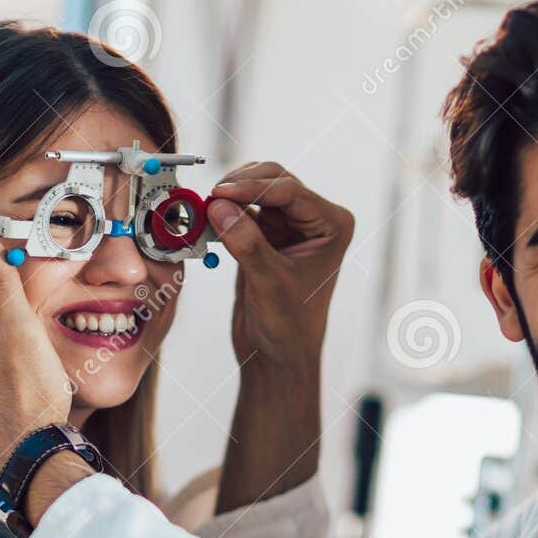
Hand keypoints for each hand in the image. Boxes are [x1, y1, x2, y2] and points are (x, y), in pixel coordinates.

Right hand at [207, 162, 352, 379]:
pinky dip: (223, 213)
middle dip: (239, 187)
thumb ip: (247, 242)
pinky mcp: (266, 235)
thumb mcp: (269, 284)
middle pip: (273, 181)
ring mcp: (289, 226)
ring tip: (206, 212)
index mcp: (331, 225)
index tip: (219, 194)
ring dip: (229, 197)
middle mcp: (314, 220)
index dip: (252, 188)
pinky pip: (241, 210)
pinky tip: (208, 223)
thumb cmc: (288, 327)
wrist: (277, 356)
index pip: (289, 191)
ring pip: (255, 191)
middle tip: (209, 201)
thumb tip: (219, 205)